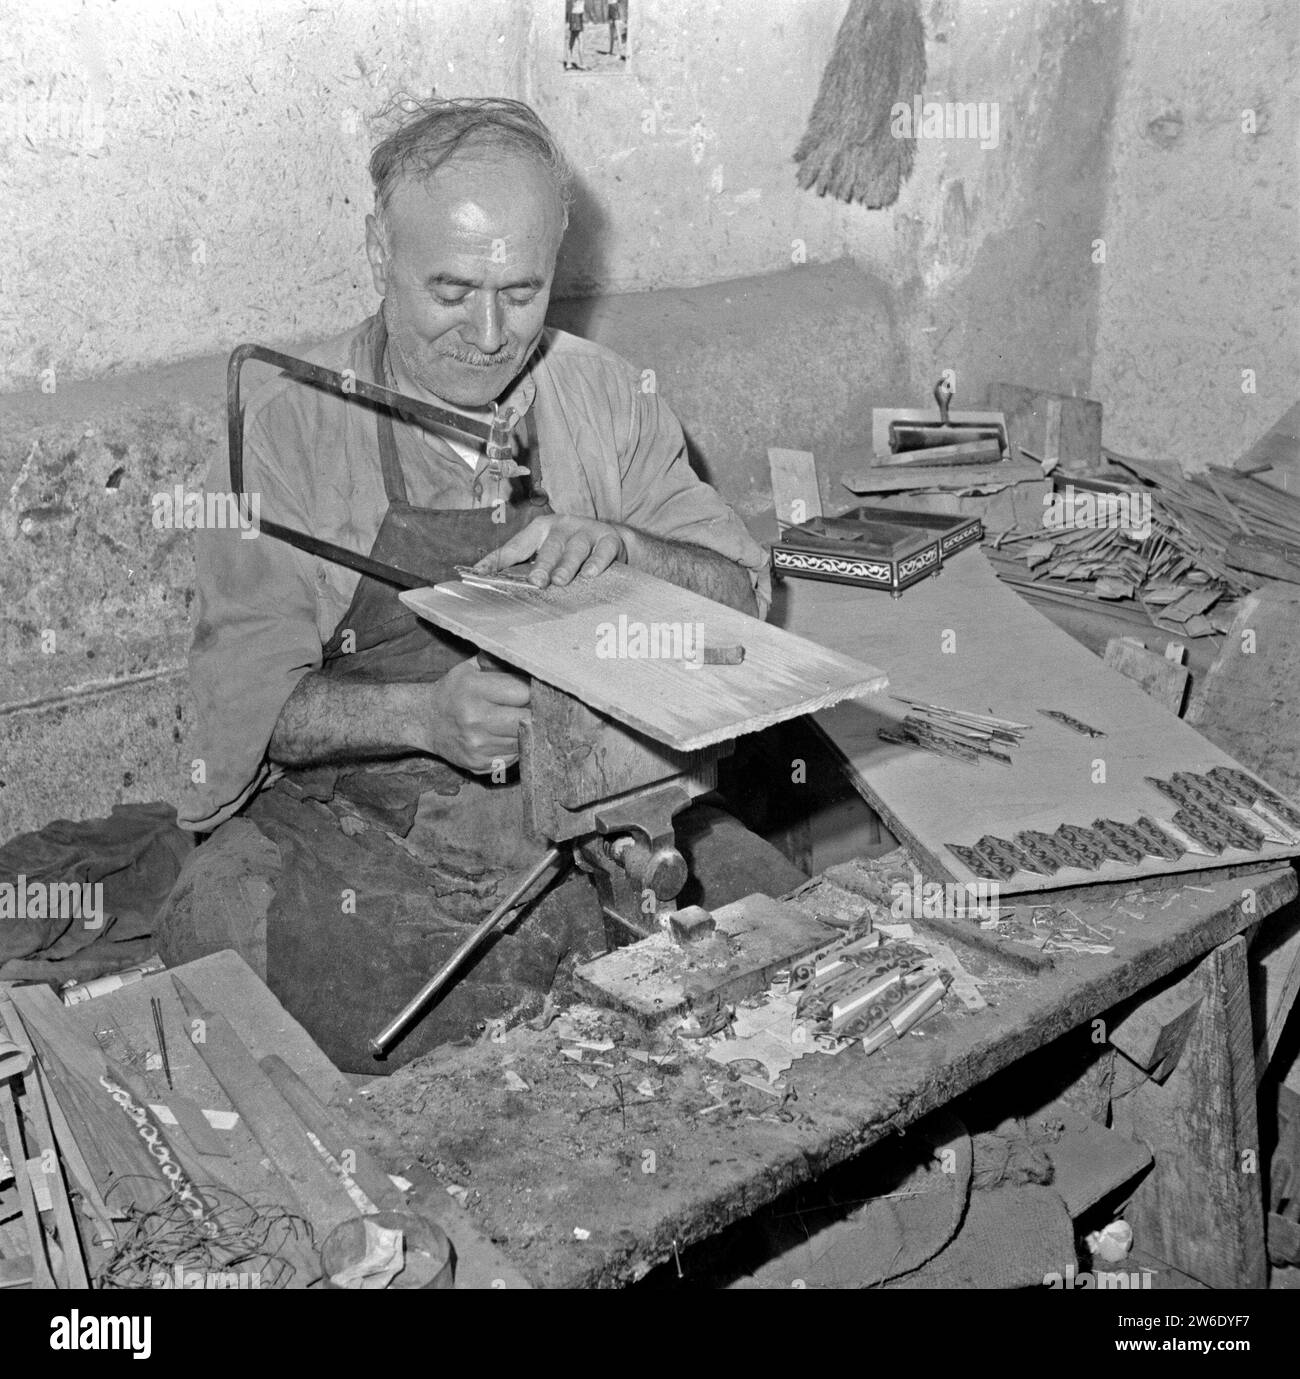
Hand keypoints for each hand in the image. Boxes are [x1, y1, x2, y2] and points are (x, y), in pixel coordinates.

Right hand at [424, 657, 529, 773]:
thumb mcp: (469, 668)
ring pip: (522, 740)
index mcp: (473, 689)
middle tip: (534, 707)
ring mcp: (477, 744)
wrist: (425, 721)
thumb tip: (530, 661)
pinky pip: (513, 757)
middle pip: (527, 719)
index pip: (523, 692)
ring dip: (525, 731)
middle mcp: (475, 718)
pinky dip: (515, 747)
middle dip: (535, 712)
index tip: (536, 690)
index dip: (534, 691)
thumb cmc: (454, 691)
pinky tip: (504, 736)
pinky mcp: (479, 763)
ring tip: (515, 720)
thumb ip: (497, 662)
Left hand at [474, 513, 626, 587]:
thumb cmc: (569, 549)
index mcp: (540, 529)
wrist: (611, 539)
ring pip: (575, 549)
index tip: (481, 573)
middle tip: (535, 582)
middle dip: (542, 564)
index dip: (500, 559)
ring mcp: (586, 532)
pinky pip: (603, 551)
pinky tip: (592, 574)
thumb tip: (487, 577)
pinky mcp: (608, 540)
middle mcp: (562, 527)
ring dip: (567, 565)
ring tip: (561, 580)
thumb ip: (521, 563)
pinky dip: (597, 562)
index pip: (517, 545)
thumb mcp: (545, 550)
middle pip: (550, 546)